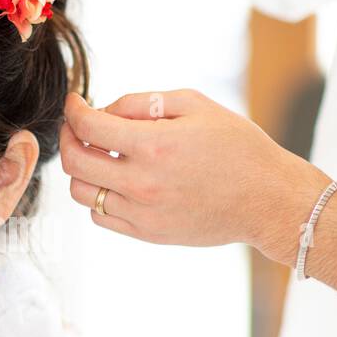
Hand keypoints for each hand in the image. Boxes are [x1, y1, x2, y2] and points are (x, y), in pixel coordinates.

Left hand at [59, 88, 330, 260]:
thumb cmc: (238, 146)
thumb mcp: (196, 105)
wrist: (268, 199)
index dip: (74, 110)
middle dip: (68, 137)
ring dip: (81, 170)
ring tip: (99, 155)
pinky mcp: (148, 234)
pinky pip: (101, 216)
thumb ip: (143, 102)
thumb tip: (105, 110)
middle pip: (74, 162)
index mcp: (153, 146)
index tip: (75, 103)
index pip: (88, 127)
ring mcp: (142, 213)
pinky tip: (116, 181)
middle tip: (78, 126)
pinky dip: (98, 196)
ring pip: (82, 193)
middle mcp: (141, 183)